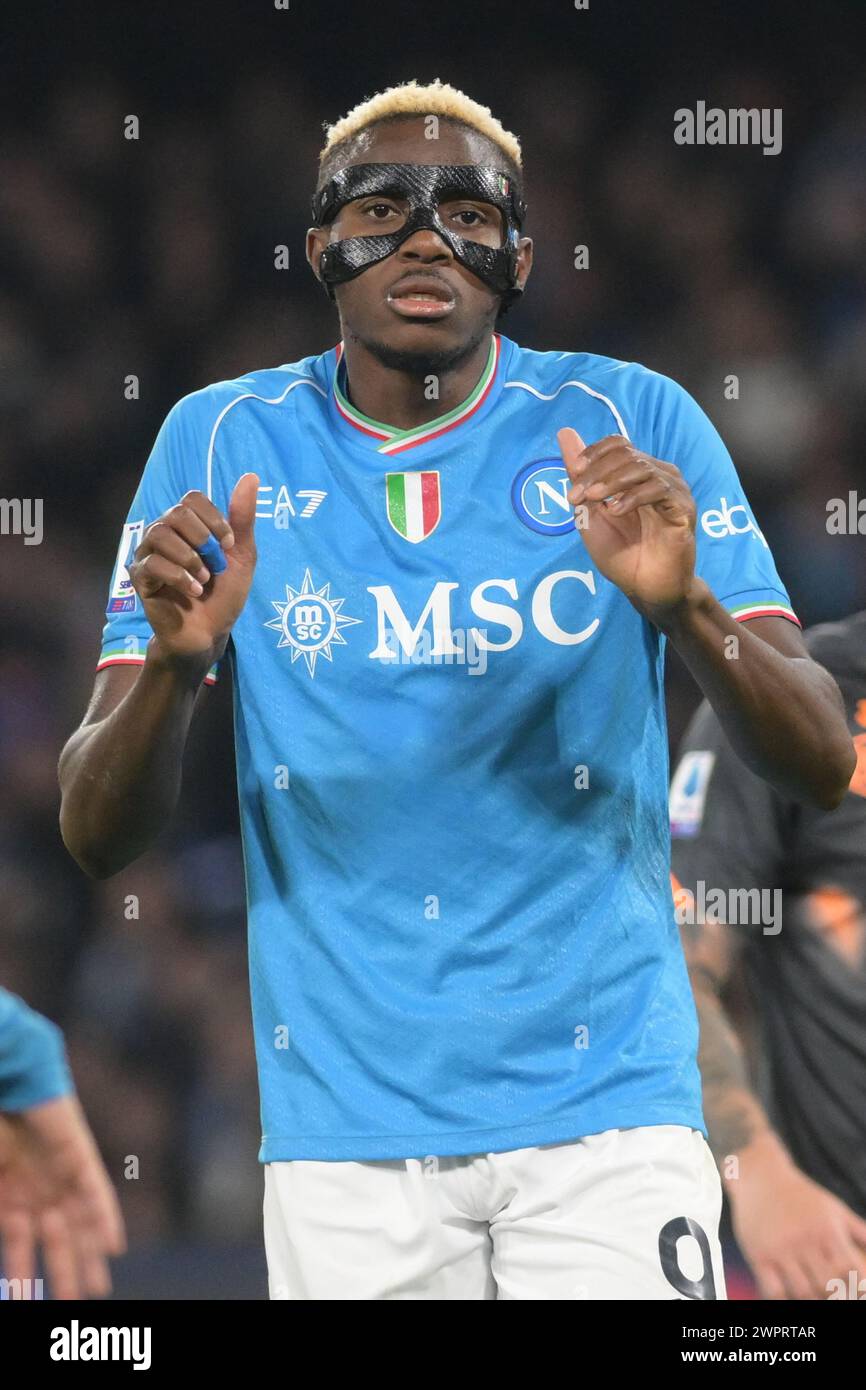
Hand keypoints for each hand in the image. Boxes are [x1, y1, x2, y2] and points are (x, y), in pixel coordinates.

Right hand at [0, 1094, 124, 1298]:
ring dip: (88, 1256)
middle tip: (74, 1303)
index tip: (21, 1303)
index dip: (20, 1274)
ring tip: (97, 1289)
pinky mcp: (79, 1155)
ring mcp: (59, 1174)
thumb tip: (4, 1227)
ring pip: (79, 1223)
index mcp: (9, 1197)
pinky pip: (96, 1192)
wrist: (6, 1080)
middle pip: (56, 1240)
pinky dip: (105, 1218)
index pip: (18, 1246)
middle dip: (64, 1272)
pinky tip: (113, 1246)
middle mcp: (37, 1189)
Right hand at [128, 474, 258, 668]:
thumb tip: (251, 476)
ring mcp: (149, 555)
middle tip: (217, 564)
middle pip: (175, 513)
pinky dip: (178, 577)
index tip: (230, 544)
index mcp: (188, 526)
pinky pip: (152, 564)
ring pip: (160, 534)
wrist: (209, 633)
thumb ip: (243, 519)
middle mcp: (164, 534)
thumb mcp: (242, 556)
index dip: (214, 518)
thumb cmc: (224, 594)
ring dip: (190, 558)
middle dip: (203, 538)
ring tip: (204, 580)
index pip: (192, 499)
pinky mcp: (140, 578)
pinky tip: (193, 592)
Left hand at [557, 428, 697, 619]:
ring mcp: (674, 491)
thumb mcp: (590, 512)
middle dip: (596, 472)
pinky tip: (616, 512)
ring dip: (611, 482)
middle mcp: (659, 476)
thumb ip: (579, 476)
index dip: (594, 453)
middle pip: (626, 454)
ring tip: (594, 502)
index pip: (618, 444)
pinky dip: (632, 497)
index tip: (573, 473)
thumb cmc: (621, 554)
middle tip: (576, 497)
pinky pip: (659, 489)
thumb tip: (564, 433)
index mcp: (638, 475)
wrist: (645, 588)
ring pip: (642, 467)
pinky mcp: (684, 508)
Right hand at [727, 1133, 865, 1299]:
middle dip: (832, 1295)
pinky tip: (785, 1289)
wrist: (760, 1176)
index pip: (851, 1270)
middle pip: (828, 1285)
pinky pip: (773, 1290)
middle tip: (828, 1292)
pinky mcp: (758, 1255)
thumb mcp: (834, 1207)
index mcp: (827, 1230)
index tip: (853, 1290)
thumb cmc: (802, 1196)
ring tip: (808, 1290)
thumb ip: (858, 1230)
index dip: (857, 1286)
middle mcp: (805, 1240)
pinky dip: (782, 1296)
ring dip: (809, 1297)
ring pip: (802, 1291)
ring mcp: (780, 1249)